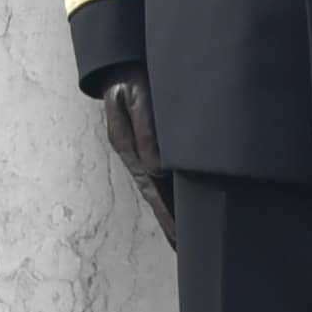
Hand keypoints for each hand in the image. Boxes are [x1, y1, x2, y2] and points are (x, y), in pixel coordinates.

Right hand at [93, 73, 175, 244]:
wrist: (124, 58)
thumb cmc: (133, 75)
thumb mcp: (139, 96)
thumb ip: (147, 129)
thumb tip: (158, 169)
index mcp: (130, 147)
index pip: (152, 191)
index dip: (167, 217)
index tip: (180, 243)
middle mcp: (136, 153)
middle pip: (156, 195)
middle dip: (170, 223)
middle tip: (186, 253)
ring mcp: (142, 148)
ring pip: (160, 186)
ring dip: (172, 209)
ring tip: (187, 237)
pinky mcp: (151, 140)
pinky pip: (164, 171)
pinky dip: (175, 189)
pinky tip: (186, 199)